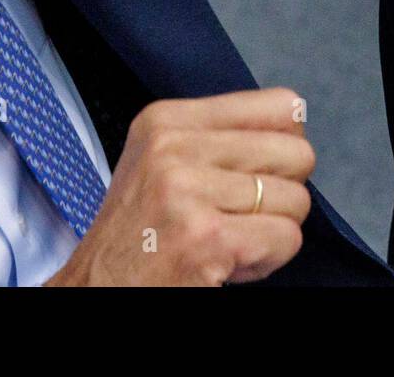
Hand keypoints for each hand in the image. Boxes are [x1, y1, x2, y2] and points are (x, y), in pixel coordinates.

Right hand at [45, 87, 313, 285]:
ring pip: (296, 200)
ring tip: (229, 240)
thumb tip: (294, 127)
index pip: (281, 105)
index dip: (286, 143)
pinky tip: (229, 263)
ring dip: (272, 232)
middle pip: (297, 153)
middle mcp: (173, 147)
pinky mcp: (207, 237)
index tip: (261, 171)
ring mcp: (187, 191)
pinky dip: (268, 260)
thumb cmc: (137, 234)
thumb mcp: (161, 160)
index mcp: (165, 119)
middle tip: (243, 215)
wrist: (96, 289)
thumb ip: (218, 137)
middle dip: (284, 192)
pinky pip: (285, 239)